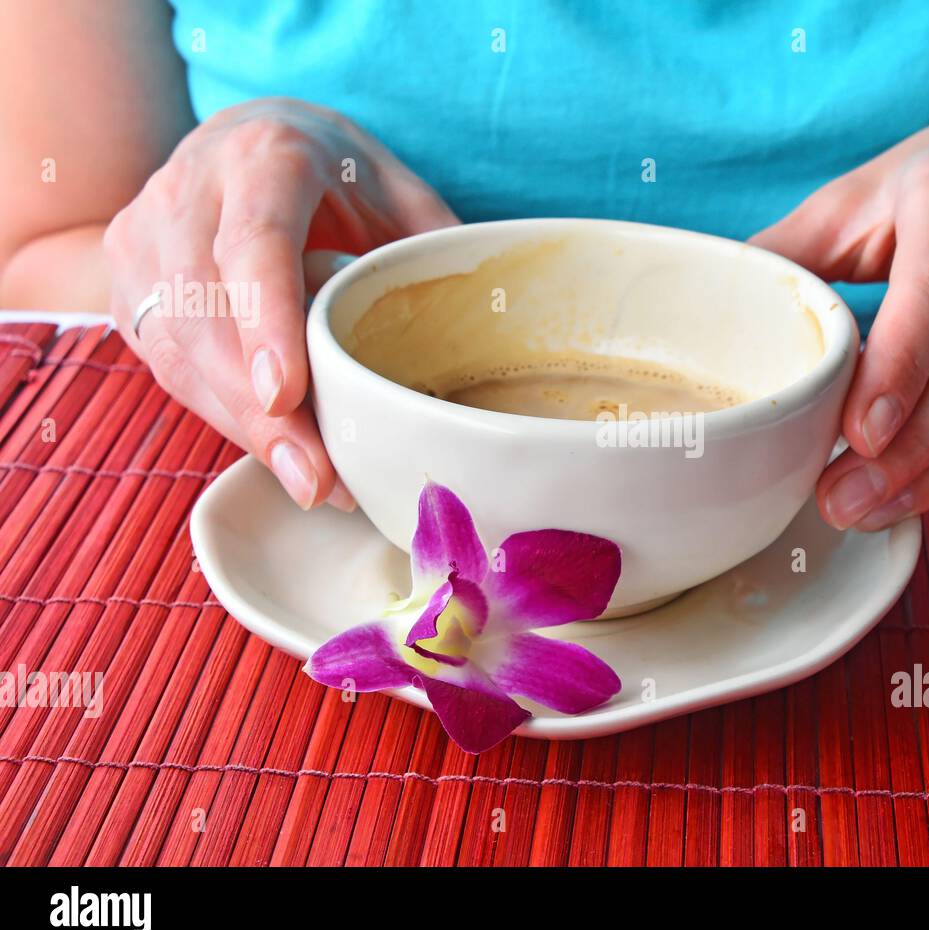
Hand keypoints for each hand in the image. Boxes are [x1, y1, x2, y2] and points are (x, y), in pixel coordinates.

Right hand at [104, 97, 458, 508]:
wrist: (238, 142)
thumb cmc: (334, 175)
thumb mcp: (396, 190)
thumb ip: (435, 248)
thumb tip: (497, 324)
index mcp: (265, 156)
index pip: (254, 242)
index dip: (265, 320)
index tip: (286, 395)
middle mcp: (190, 190)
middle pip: (208, 313)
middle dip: (261, 409)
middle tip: (318, 479)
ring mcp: (145, 235)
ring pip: (180, 349)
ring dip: (246, 427)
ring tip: (315, 481)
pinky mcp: (124, 281)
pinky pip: (168, 365)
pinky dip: (226, 416)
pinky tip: (280, 452)